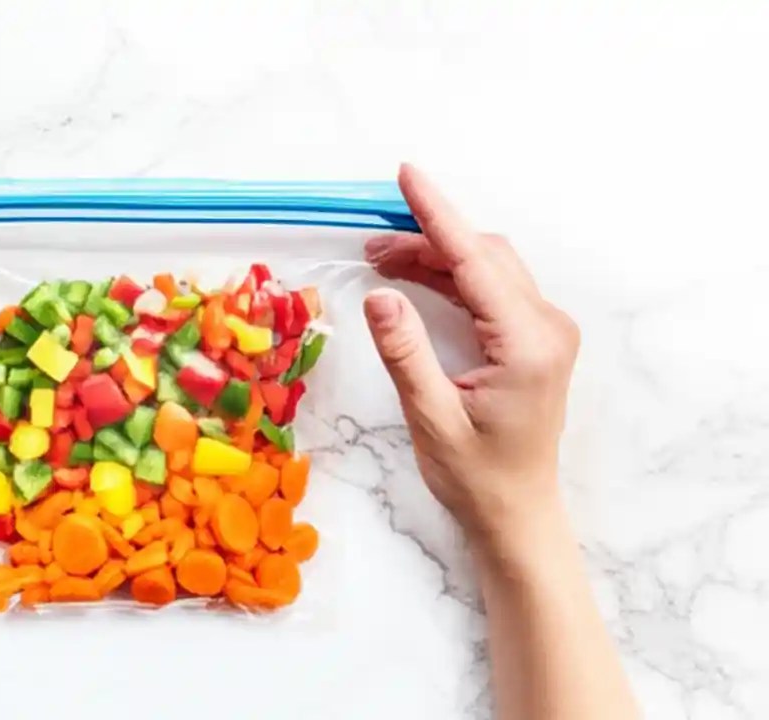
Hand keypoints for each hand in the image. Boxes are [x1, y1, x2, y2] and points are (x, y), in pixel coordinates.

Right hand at [363, 165, 579, 554]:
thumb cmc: (476, 476)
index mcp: (526, 344)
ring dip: (437, 256)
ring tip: (381, 260)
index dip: (437, 214)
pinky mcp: (535, 340)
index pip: (475, 261)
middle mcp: (546, 328)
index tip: (407, 175)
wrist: (517, 513)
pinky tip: (415, 279)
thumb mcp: (431, 418)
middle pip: (482, 256)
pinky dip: (451, 276)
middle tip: (370, 246)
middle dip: (426, 238)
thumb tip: (381, 296)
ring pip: (487, 268)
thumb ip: (406, 354)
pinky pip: (491, 289)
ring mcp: (545, 332)